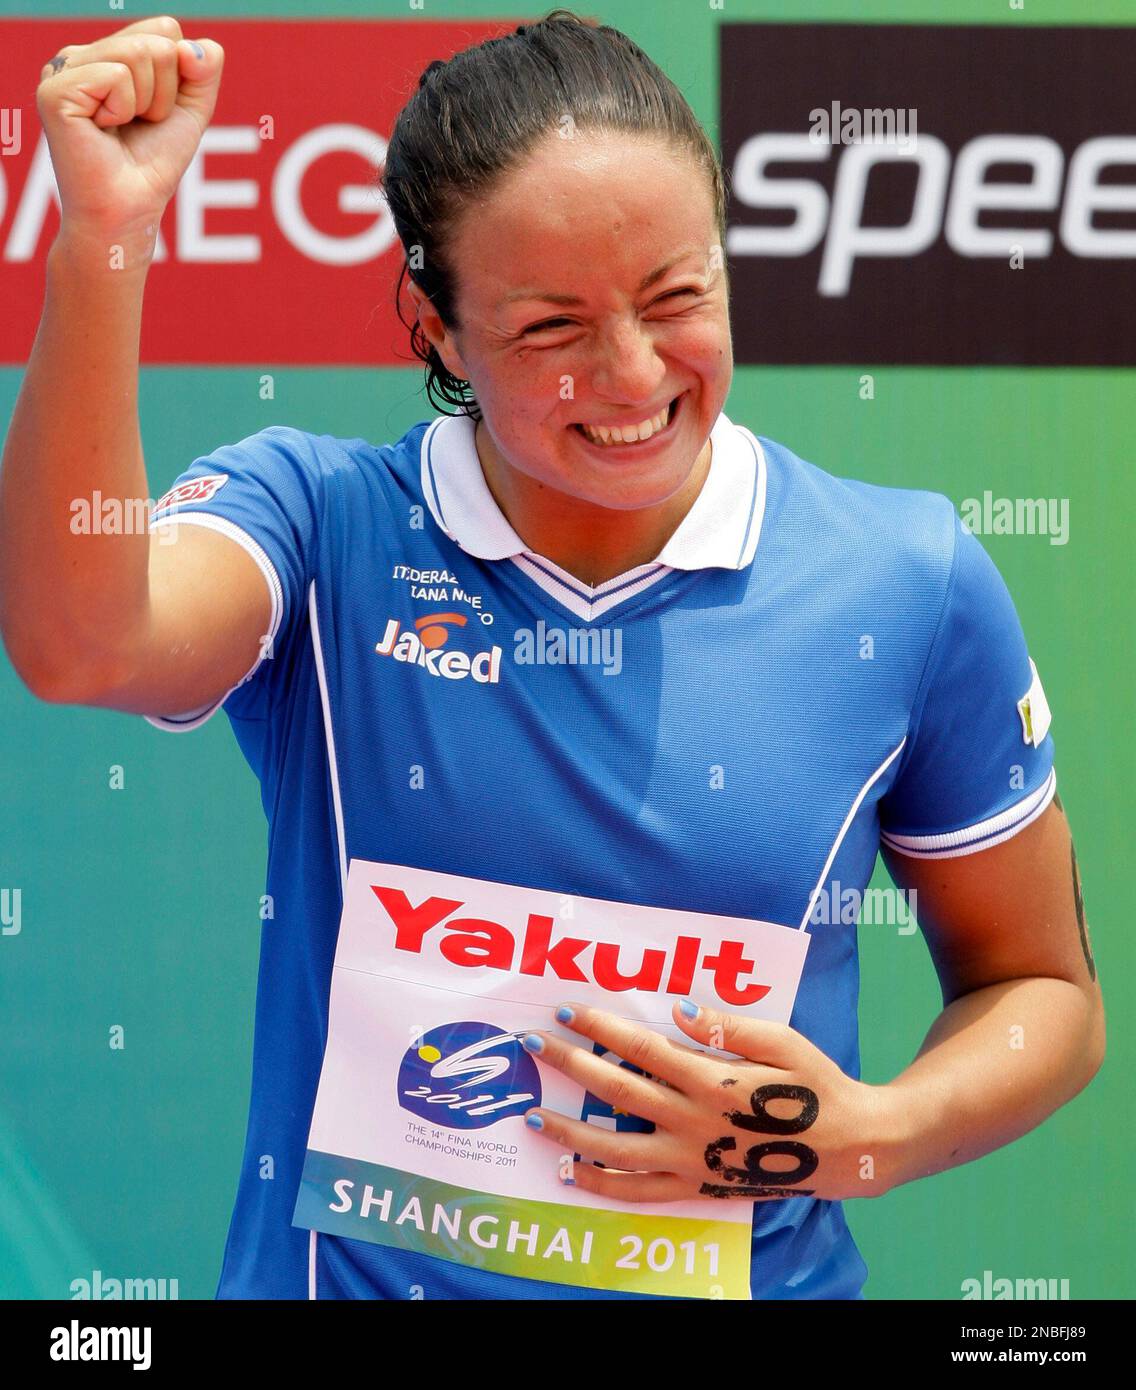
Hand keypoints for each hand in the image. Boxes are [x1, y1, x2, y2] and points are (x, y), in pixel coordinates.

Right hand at [36, 15, 223, 235]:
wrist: (130, 209)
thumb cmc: (153, 165)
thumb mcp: (190, 112)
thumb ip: (204, 71)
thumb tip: (198, 46)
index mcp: (107, 54)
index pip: (165, 30)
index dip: (179, 78)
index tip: (155, 113)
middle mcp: (81, 55)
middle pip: (157, 41)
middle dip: (165, 93)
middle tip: (139, 125)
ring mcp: (63, 69)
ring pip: (139, 54)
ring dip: (148, 103)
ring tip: (121, 128)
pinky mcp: (54, 90)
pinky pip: (117, 76)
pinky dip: (124, 109)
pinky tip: (103, 130)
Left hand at [521, 1001, 902, 1202]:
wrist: (847, 1149)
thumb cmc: (815, 1085)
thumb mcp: (783, 1041)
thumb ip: (727, 1026)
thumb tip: (676, 1009)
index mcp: (714, 1081)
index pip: (642, 1049)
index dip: (602, 1027)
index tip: (569, 1010)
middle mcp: (694, 1122)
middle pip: (616, 1091)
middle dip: (570, 1065)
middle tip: (534, 1044)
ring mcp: (692, 1160)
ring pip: (615, 1148)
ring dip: (569, 1131)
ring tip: (532, 1115)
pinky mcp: (697, 1187)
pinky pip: (640, 1190)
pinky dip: (602, 1183)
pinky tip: (572, 1170)